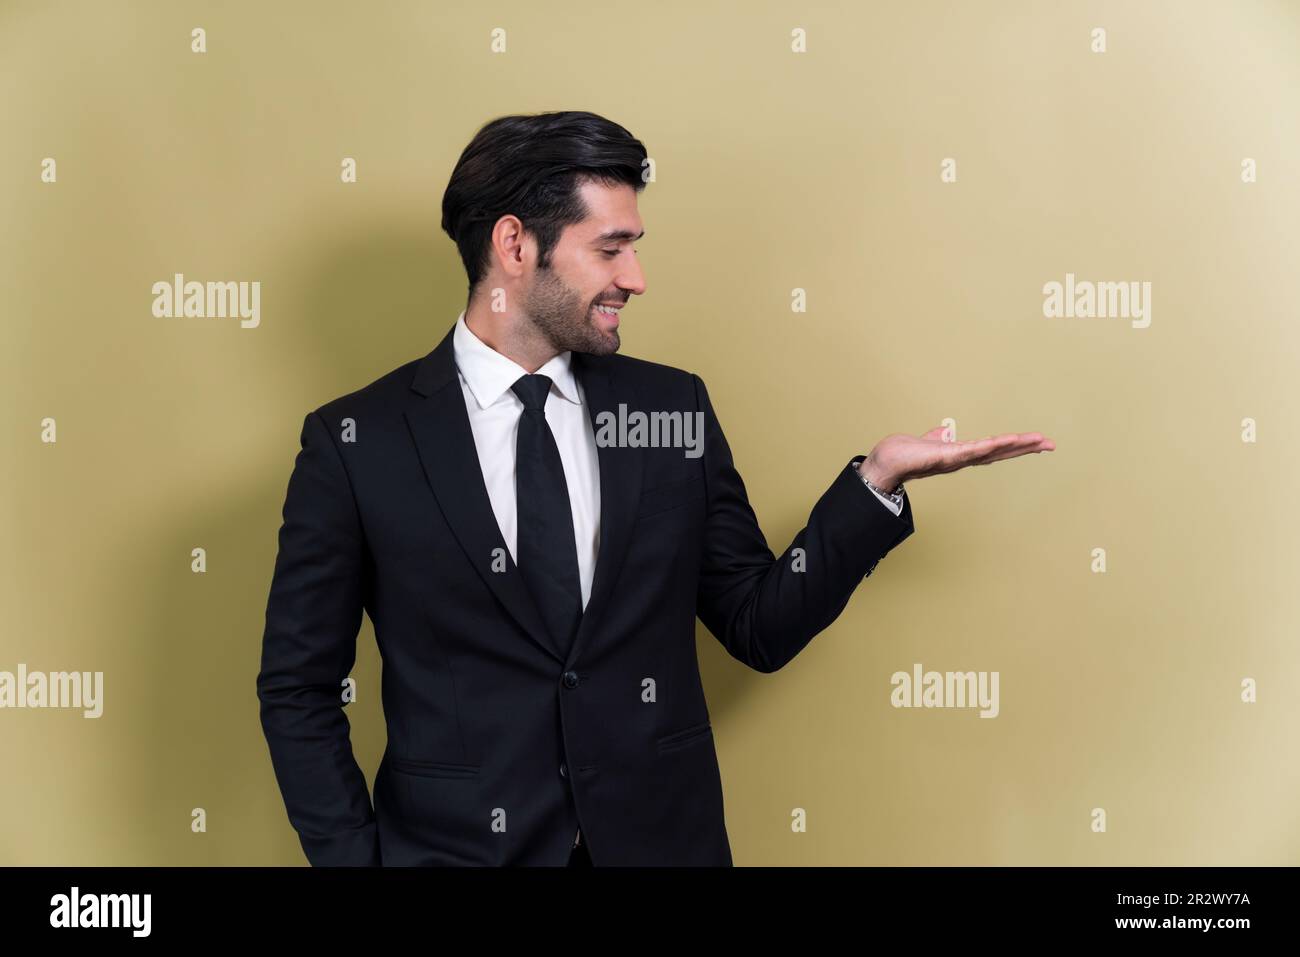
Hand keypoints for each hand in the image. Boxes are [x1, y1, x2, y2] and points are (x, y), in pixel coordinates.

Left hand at [859, 427, 1054, 489]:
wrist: (887, 462)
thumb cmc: (906, 453)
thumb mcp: (929, 441)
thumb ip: (939, 436)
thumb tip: (945, 430)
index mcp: (962, 455)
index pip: (994, 450)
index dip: (1015, 447)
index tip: (1037, 442)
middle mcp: (963, 460)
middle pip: (1001, 453)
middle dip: (1026, 449)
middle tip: (1051, 444)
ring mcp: (958, 459)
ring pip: (993, 451)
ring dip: (1016, 446)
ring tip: (1038, 440)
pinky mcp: (948, 457)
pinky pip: (975, 450)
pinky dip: (992, 445)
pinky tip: (1008, 440)